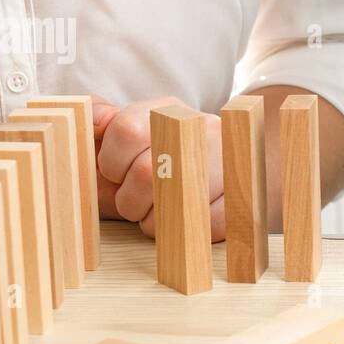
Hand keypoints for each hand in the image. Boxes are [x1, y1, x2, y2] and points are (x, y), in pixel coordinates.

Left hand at [91, 95, 224, 240]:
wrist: (222, 170)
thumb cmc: (154, 161)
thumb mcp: (121, 135)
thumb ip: (97, 119)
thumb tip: (98, 121)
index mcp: (165, 110)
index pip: (127, 132)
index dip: (111, 164)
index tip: (114, 174)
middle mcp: (201, 127)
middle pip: (147, 173)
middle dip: (129, 201)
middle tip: (134, 203)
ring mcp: (228, 158)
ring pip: (176, 204)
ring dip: (157, 222)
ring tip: (159, 214)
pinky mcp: (246, 192)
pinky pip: (209, 224)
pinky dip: (188, 232)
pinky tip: (183, 223)